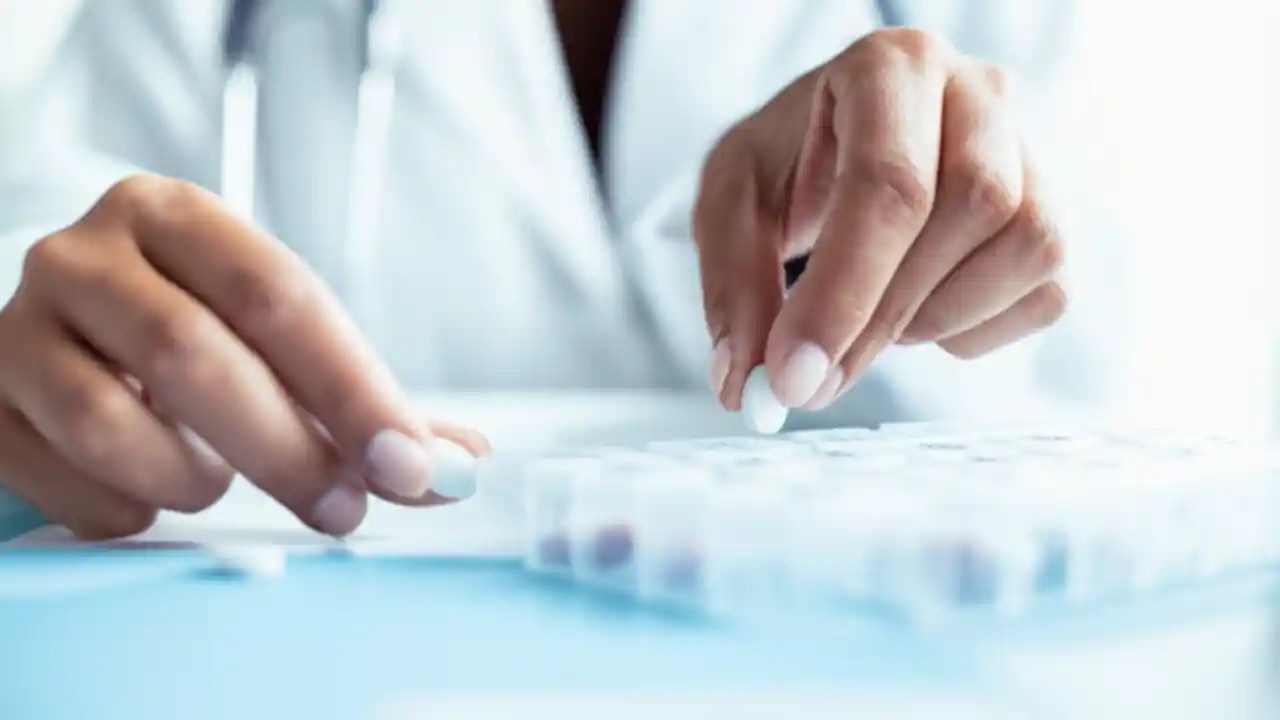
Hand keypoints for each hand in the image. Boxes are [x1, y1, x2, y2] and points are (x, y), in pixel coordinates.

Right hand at [0, 175, 487, 538]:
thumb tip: (462, 466)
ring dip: (195, 479)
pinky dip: (128, 507)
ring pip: (110, 425)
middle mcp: (84, 256)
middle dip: (287, 451)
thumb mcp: (278, 344)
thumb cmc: (193, 338)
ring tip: (220, 480)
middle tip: (344, 509)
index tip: (411, 465)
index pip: (277, 296)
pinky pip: (63, 480)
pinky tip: (149, 490)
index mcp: (175, 218)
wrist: (64, 341)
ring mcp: (18, 328)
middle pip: (192, 357)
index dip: (351, 388)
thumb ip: (368, 401)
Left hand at [695, 28, 1066, 411]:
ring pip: (1028, 245)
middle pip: (973, 203)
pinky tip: (917, 312)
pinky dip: (973, 329)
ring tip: (870, 314)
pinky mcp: (1051, 215)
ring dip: (936, 314)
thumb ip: (732, 286)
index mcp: (889, 68)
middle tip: (814, 377)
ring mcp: (1029, 152)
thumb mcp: (731, 206)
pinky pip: (1046, 293)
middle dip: (883, 313)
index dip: (844, 290)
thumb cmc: (788, 164)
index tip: (795, 374)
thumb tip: (747, 382)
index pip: (889, 179)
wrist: (836, 149)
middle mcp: (976, 93)